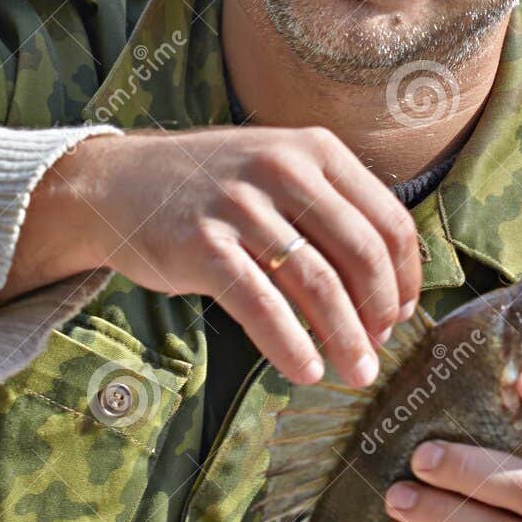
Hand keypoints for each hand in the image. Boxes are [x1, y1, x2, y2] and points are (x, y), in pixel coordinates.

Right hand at [10, 125, 421, 388]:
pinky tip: (305, 371)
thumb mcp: (277, 170)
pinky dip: (290, 345)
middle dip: (380, 311)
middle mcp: (282, 169)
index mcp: (314, 149)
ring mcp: (240, 206)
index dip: (405, 276)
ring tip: (356, 372)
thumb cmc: (210, 187)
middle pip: (360, 254)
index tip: (403, 314)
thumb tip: (389, 286)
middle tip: (381, 348)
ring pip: (317, 284)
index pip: (387, 219)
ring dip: (345, 338)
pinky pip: (262, 305)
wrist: (116, 183)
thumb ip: (329, 209)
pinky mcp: (202, 245)